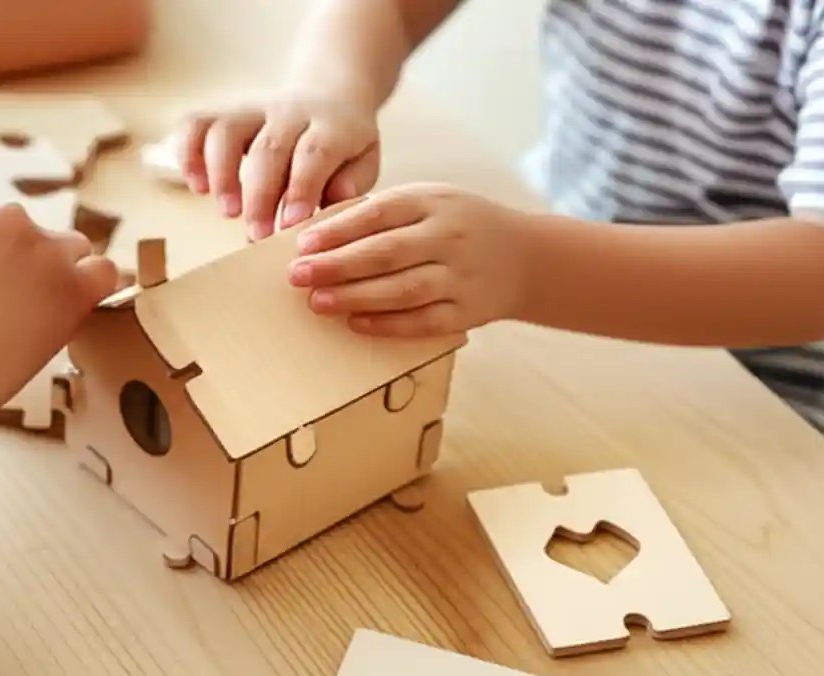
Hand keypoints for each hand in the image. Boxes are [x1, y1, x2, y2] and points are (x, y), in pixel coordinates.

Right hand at [0, 204, 117, 410]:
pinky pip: (104, 273)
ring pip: (73, 249)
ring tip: (42, 315)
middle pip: (36, 235)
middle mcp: (5, 221)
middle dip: (31, 266)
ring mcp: (43, 249)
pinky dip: (95, 289)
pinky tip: (76, 313)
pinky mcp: (71, 284)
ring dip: (63, 275)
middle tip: (16, 308)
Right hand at [174, 91, 379, 240]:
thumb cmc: (344, 144)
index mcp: (331, 126)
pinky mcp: (224, 113)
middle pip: (268, 147)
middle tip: (258, 235)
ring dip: (221, 173)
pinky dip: (188, 154)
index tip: (290, 225)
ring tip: (227, 212)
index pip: (314, 152)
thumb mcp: (363, 161)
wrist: (330, 93)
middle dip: (259, 195)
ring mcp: (253, 109)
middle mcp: (289, 112)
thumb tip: (329, 207)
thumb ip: (349, 185)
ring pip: (226, 129)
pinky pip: (197, 123)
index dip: (301, 188)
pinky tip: (196, 187)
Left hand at [287, 185, 534, 337]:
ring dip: (355, 297)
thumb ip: (383, 214)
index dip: (337, 231)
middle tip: (297, 276)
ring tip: (317, 302)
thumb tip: (319, 236)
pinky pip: (423, 321)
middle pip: (386, 253)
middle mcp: (449, 237)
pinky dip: (387, 324)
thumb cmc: (458, 226)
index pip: (378, 214)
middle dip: (336, 266)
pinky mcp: (468, 311)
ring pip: (403, 290)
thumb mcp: (430, 202)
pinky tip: (355, 323)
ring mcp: (461, 276)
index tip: (302, 244)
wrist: (527, 257)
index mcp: (433, 203)